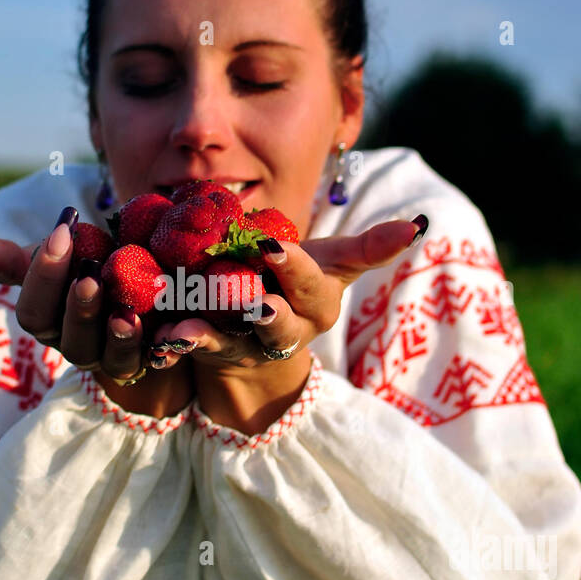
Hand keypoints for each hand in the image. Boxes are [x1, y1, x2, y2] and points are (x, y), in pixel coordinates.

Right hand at [0, 213, 193, 417]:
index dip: (42, 277)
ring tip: (123, 311)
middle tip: (89, 276)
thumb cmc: (96, 263)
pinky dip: (148, 344)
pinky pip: (145, 362)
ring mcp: (111, 358)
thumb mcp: (64, 256)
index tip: (61, 234)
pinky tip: (155, 322)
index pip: (33, 313)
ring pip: (106, 359)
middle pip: (68, 340)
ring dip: (114, 335)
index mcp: (50, 321)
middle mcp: (76, 345)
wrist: (149, 282)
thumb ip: (26, 257)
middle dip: (77, 308)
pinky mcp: (148, 360)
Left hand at [148, 216, 427, 433]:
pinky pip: (193, 349)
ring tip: (188, 328)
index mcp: (317, 302)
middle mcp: (286, 330)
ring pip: (230, 342)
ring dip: (210, 334)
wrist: (258, 339)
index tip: (273, 248)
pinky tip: (160, 335)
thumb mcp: (330, 264)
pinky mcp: (212, 355)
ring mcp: (247, 347)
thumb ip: (368, 248)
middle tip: (247, 300)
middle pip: (278, 323)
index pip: (311, 284)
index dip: (295, 270)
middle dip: (264, 312)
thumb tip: (420, 224)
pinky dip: (177, 342)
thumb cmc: (294, 286)